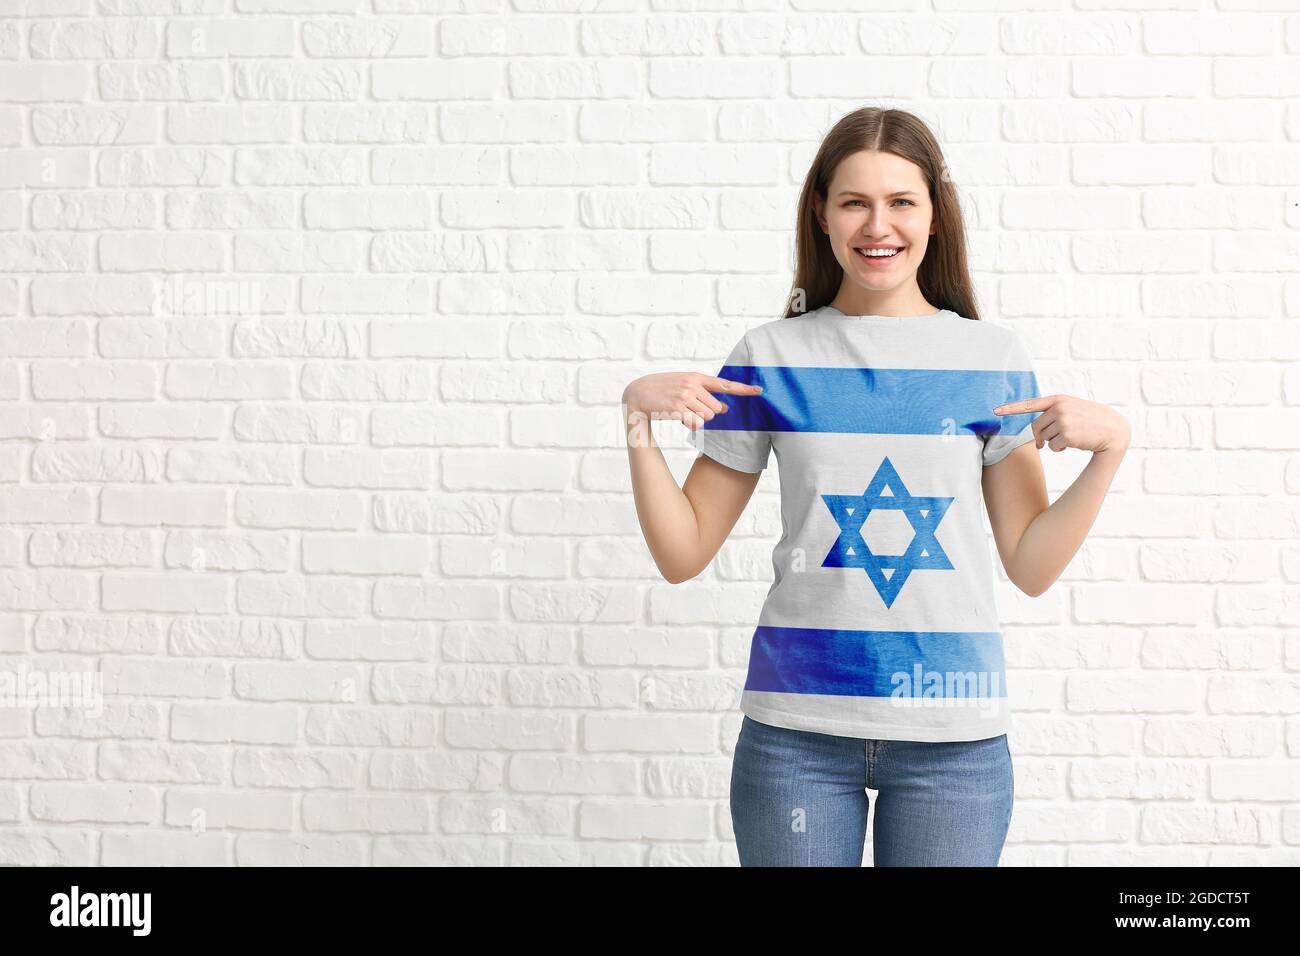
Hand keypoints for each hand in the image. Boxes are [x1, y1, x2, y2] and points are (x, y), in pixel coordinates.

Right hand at [622, 372, 762, 430]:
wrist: (637, 394)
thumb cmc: (662, 390)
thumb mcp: (683, 384)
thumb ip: (704, 393)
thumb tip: (724, 408)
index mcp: (696, 377)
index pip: (724, 383)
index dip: (743, 388)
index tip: (759, 390)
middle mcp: (693, 385)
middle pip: (717, 408)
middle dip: (707, 413)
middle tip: (689, 409)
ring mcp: (686, 396)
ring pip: (707, 417)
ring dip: (697, 420)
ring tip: (681, 412)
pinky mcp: (678, 408)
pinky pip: (696, 424)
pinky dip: (690, 425)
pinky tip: (678, 418)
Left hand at [993, 394, 1130, 454]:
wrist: (1114, 430)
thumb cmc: (1091, 421)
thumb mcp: (1073, 410)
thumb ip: (1053, 415)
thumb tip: (1036, 437)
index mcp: (1058, 399)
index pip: (1030, 404)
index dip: (1011, 409)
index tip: (995, 411)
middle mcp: (1059, 408)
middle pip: (1035, 428)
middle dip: (1043, 436)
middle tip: (1060, 437)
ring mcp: (1063, 420)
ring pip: (1044, 438)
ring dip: (1055, 442)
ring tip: (1074, 436)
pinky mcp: (1067, 434)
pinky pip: (1052, 447)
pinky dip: (1060, 449)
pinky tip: (1075, 443)